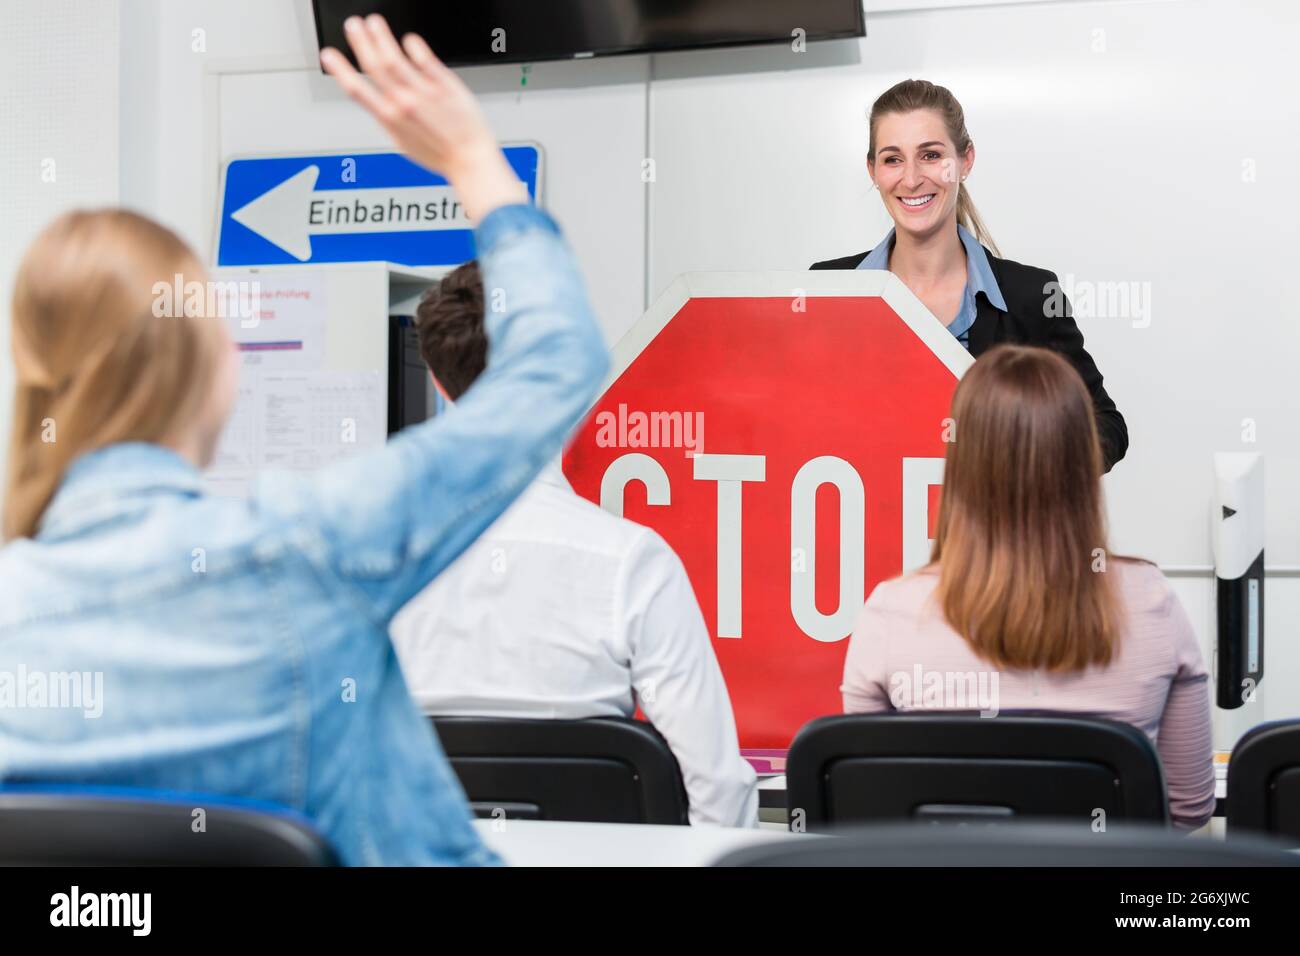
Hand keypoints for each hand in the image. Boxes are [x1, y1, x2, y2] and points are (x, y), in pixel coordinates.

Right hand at [320, 14, 525, 220]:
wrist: (470, 159)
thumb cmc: (440, 154)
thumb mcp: (404, 143)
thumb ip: (390, 119)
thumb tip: (379, 104)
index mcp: (390, 120)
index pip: (357, 90)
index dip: (340, 70)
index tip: (329, 55)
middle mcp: (405, 104)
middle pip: (376, 66)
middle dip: (361, 42)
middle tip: (353, 24)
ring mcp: (425, 93)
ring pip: (397, 58)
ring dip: (382, 37)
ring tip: (374, 22)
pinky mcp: (445, 86)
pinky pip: (426, 61)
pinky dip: (415, 47)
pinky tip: (409, 40)